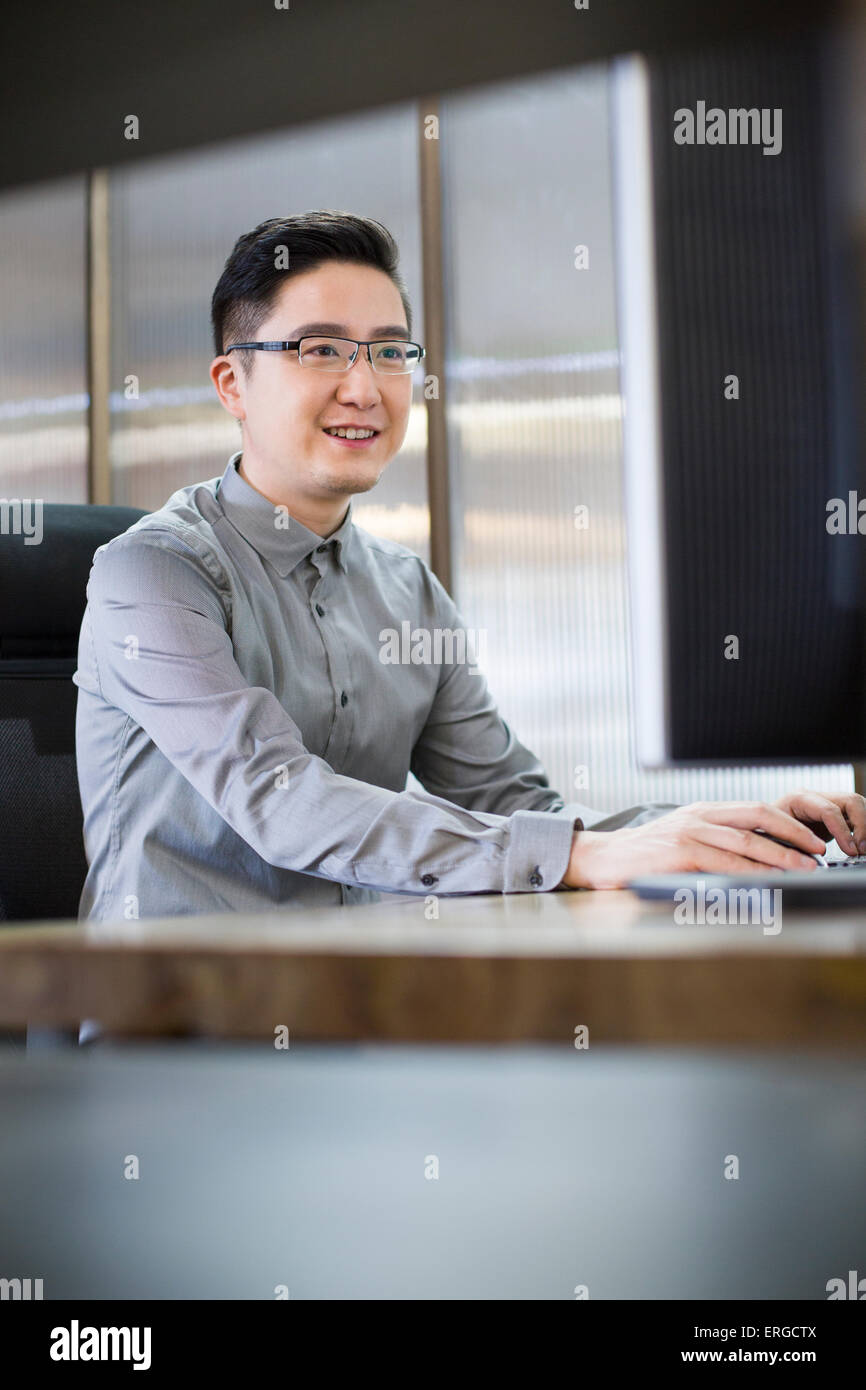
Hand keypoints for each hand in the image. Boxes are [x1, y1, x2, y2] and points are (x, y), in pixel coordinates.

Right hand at [561, 799, 827, 889]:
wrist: (603, 858)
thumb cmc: (644, 854)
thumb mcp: (683, 838)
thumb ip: (713, 841)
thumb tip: (755, 857)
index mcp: (703, 810)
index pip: (755, 810)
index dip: (787, 824)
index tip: (810, 840)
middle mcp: (699, 815)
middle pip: (757, 817)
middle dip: (792, 835)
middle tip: (816, 852)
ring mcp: (688, 831)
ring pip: (744, 841)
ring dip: (779, 856)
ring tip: (802, 868)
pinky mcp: (679, 852)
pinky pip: (722, 861)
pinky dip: (748, 871)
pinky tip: (765, 880)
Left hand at [772, 790, 865, 857]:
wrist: (760, 827)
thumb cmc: (764, 831)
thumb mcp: (774, 836)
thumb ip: (792, 846)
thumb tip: (809, 860)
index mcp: (799, 799)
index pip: (829, 810)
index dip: (841, 831)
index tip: (850, 850)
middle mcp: (816, 798)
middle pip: (851, 801)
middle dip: (861, 826)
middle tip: (861, 849)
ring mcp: (827, 804)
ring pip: (857, 807)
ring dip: (864, 827)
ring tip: (863, 849)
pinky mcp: (835, 815)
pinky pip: (855, 817)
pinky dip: (861, 831)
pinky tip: (860, 846)